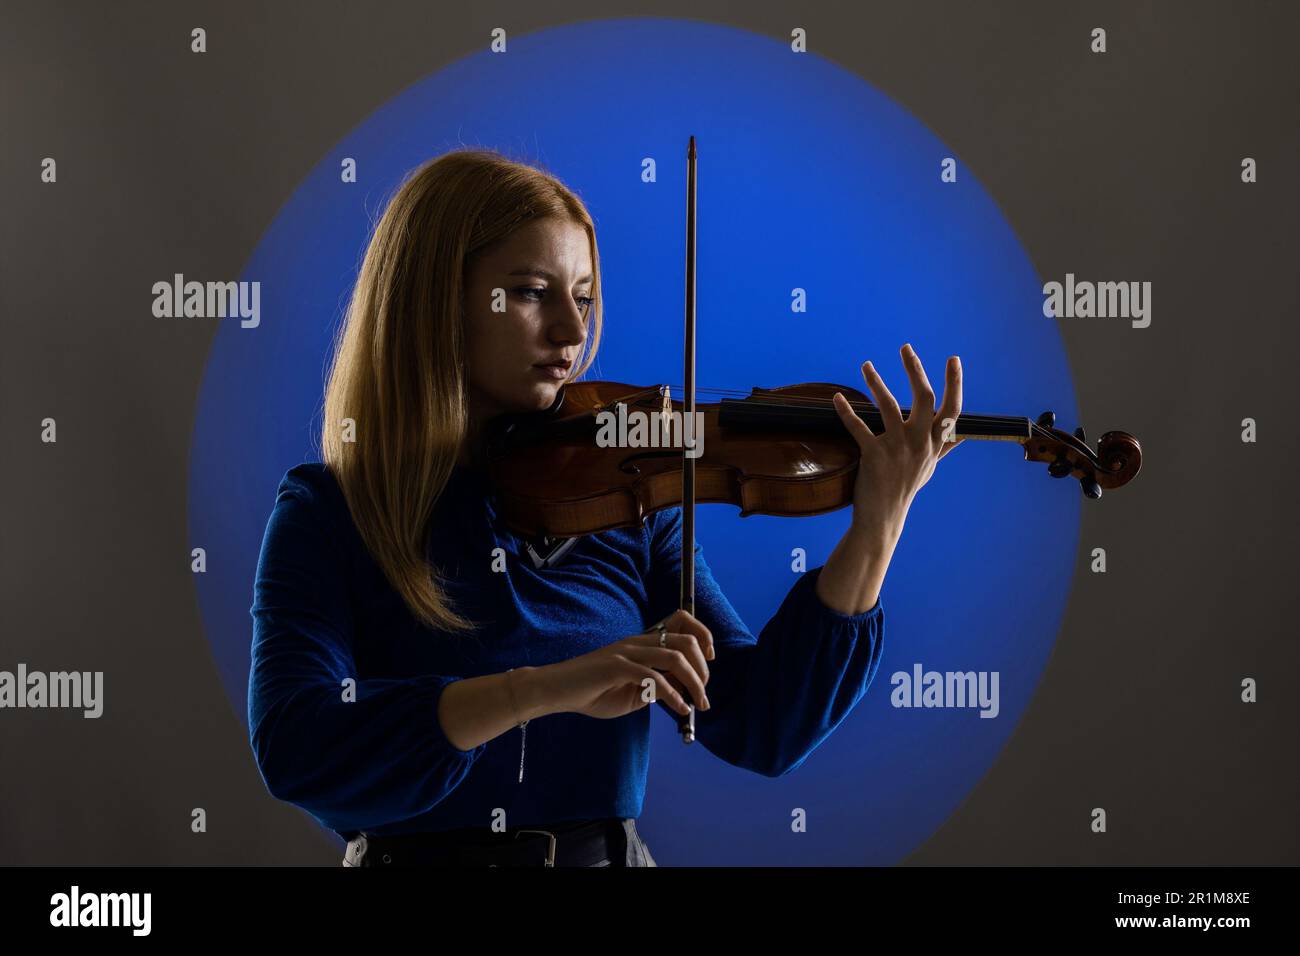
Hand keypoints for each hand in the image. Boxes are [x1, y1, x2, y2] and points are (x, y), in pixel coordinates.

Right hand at [542, 609, 714, 719]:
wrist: (556, 690)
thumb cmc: (592, 691)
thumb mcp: (633, 692)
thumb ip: (655, 687)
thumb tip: (681, 691)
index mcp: (642, 641)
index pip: (681, 621)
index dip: (703, 636)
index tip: (709, 661)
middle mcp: (638, 641)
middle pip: (686, 641)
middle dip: (703, 669)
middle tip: (703, 694)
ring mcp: (627, 653)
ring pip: (675, 658)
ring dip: (694, 683)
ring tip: (698, 704)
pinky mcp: (616, 668)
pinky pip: (653, 678)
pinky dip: (672, 695)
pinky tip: (678, 709)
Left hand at [831, 343, 963, 541]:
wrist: (884, 517)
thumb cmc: (906, 489)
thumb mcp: (930, 468)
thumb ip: (944, 448)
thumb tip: (962, 436)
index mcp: (934, 444)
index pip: (953, 410)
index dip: (955, 383)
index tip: (953, 359)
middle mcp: (919, 444)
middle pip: (924, 398)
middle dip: (915, 369)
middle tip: (906, 348)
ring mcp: (897, 449)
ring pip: (888, 406)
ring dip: (876, 382)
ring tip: (866, 365)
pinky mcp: (873, 455)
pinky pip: (858, 427)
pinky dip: (846, 411)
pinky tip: (837, 398)